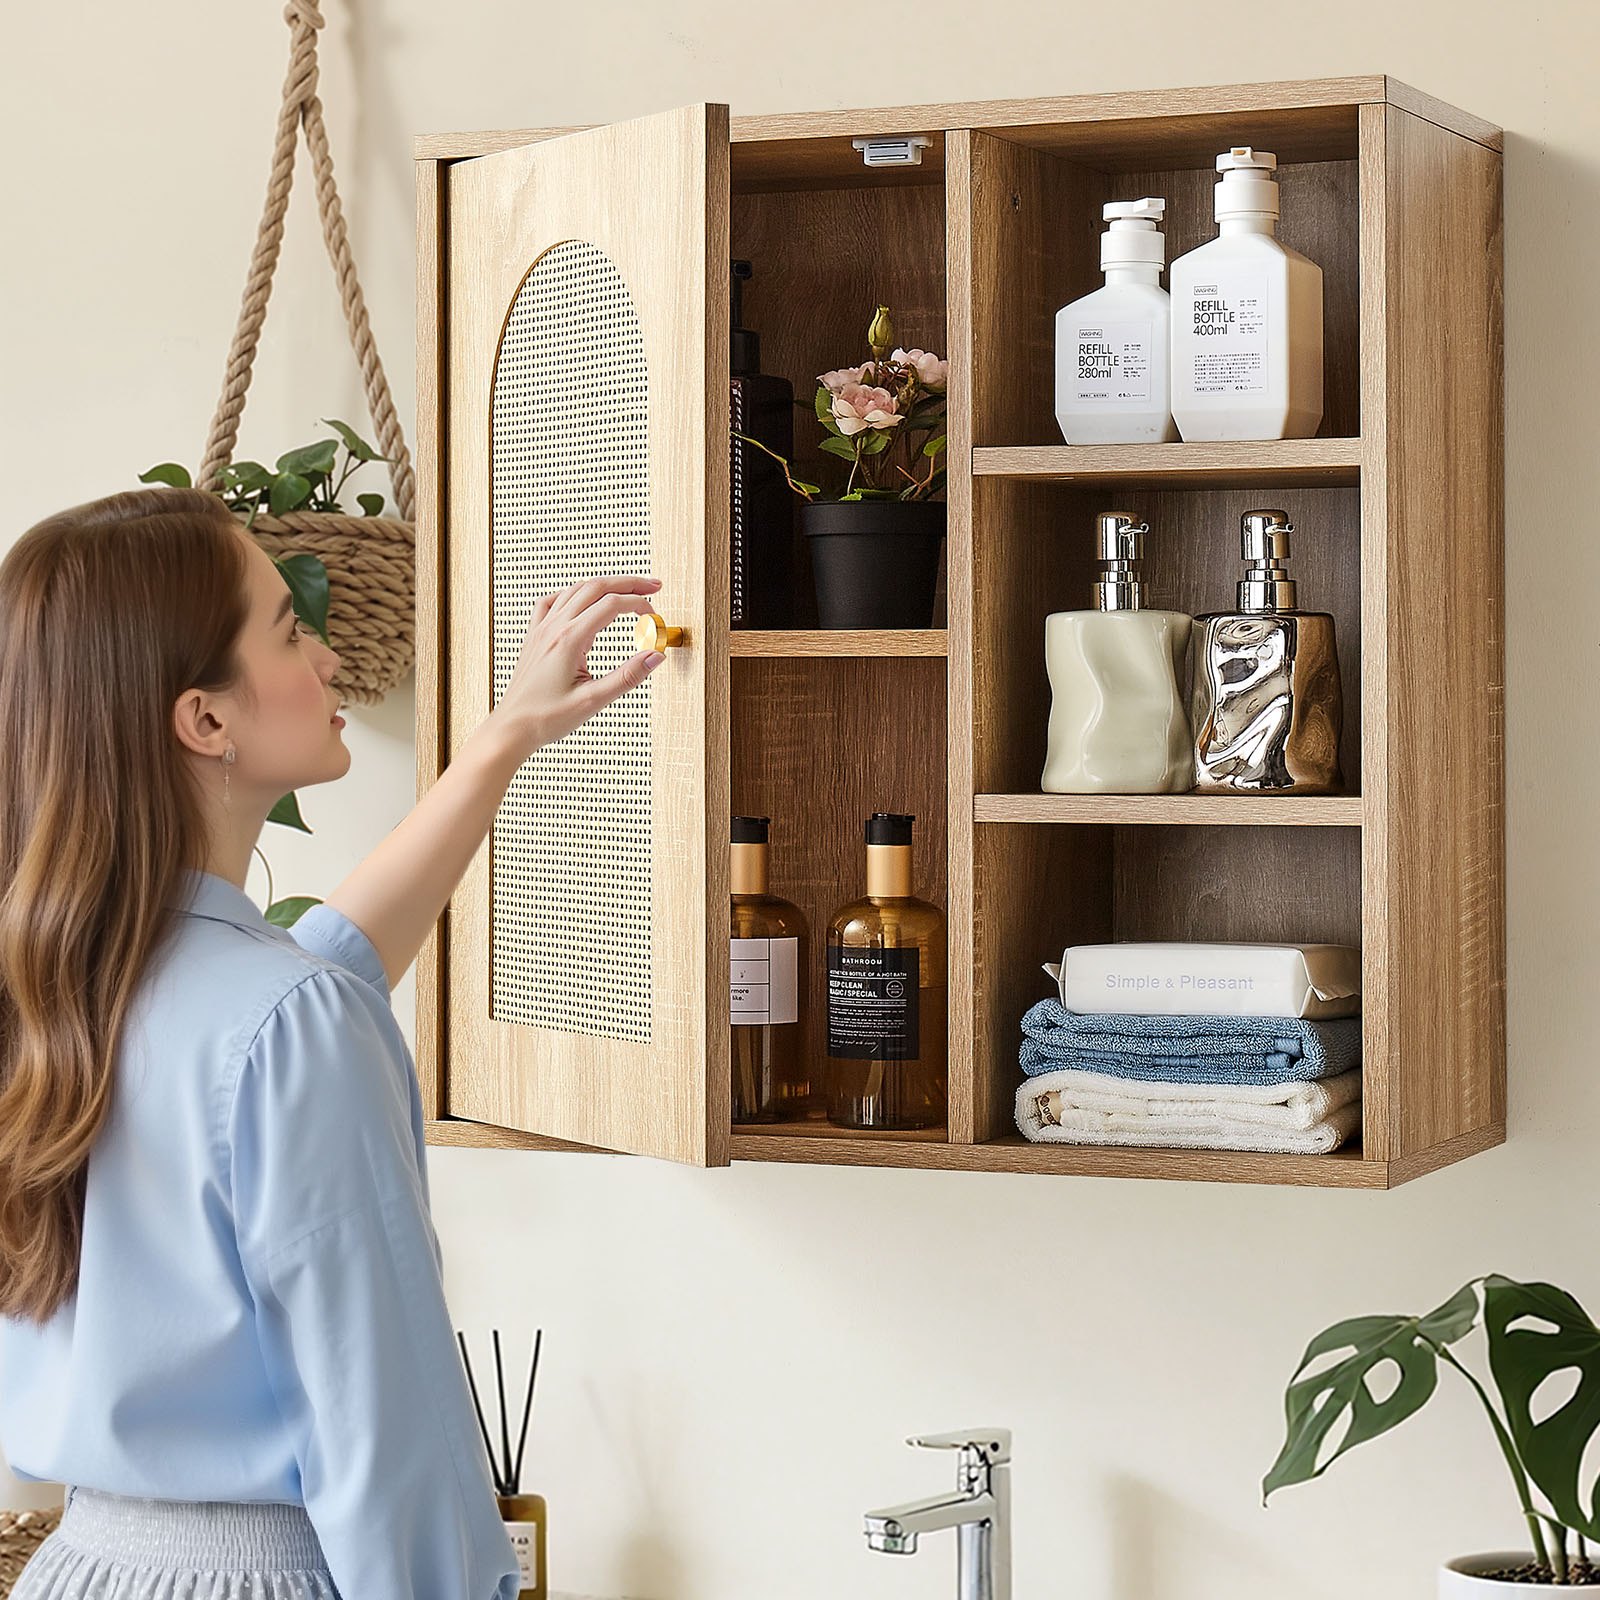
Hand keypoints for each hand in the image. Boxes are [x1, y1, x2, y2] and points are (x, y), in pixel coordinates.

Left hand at [488, 575, 666, 759]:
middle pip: (596, 587)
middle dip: (628, 583)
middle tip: (652, 586)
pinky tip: (582, 600)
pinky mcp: (535, 636)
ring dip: (604, 585)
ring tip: (625, 590)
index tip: (653, 616)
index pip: (611, 605)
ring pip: (575, 589)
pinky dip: (573, 594)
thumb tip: (654, 657)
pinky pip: (552, 601)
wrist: (513, 727)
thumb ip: (627, 676)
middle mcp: (553, 628)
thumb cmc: (545, 718)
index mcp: (568, 640)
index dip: (639, 605)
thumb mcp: (593, 700)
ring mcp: (542, 629)